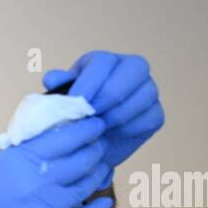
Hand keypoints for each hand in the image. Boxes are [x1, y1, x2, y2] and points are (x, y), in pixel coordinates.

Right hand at [0, 117, 112, 207]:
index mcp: (20, 159)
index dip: (88, 128)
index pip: (66, 136)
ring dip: (99, 175)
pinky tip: (105, 201)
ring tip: (102, 168)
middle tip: (101, 145)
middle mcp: (36, 181)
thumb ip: (21, 154)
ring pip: (86, 186)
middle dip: (97, 149)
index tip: (96, 124)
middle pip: (83, 159)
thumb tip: (47, 141)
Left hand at [44, 51, 162, 169]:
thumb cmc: (75, 116)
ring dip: (118, 114)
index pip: (104, 62)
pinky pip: (150, 117)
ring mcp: (147, 90)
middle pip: (134, 70)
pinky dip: (130, 128)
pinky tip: (112, 134)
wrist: (89, 145)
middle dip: (109, 95)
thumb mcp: (62, 100)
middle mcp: (131, 70)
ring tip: (98, 128)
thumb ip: (58, 88)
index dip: (90, 82)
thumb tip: (52, 79)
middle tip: (91, 116)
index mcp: (105, 62)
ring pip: (145, 94)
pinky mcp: (155, 114)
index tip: (75, 102)